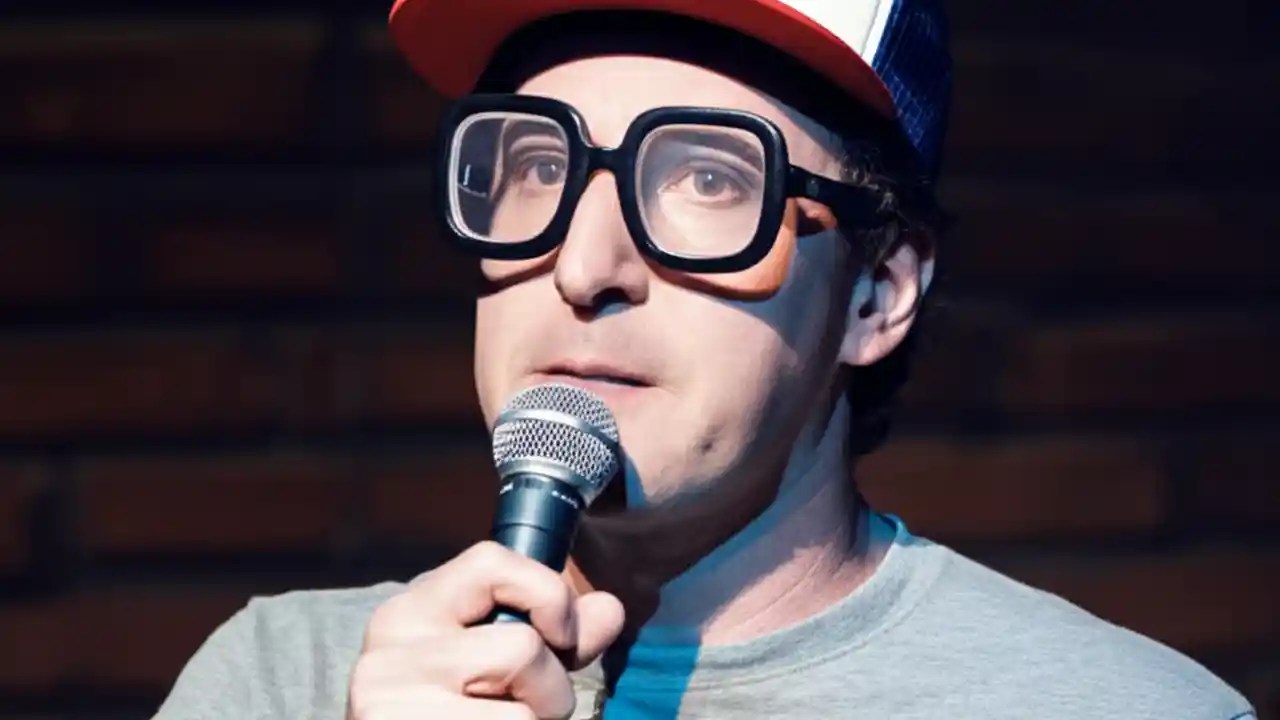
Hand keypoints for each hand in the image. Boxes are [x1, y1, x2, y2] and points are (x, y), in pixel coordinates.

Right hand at [346, 541, 624, 719]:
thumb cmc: (444, 714)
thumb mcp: (491, 669)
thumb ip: (552, 638)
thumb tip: (611, 608)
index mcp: (409, 614)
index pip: (490, 561)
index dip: (546, 591)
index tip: (560, 634)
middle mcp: (393, 650)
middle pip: (523, 647)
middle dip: (549, 689)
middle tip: (517, 710)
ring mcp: (395, 701)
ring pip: (526, 712)